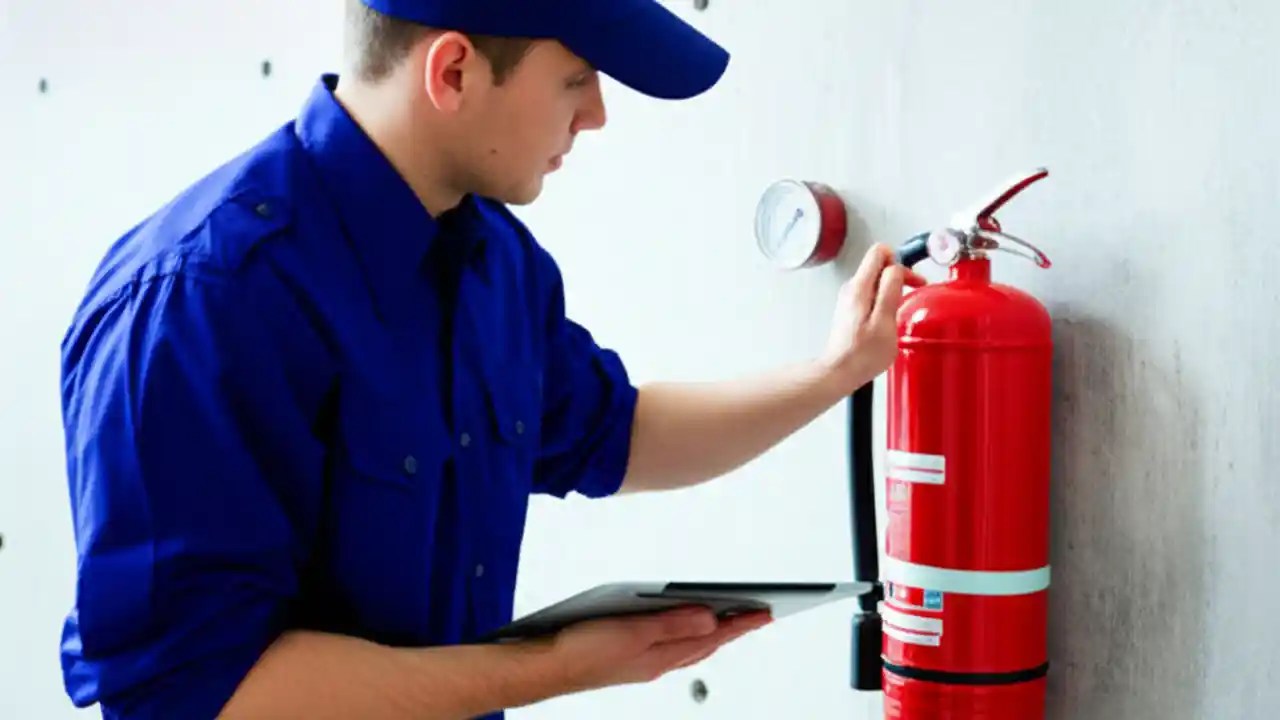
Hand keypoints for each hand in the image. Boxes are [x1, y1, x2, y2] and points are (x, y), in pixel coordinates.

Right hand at [549, 606, 772, 692]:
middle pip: (706, 644)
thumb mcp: (635, 631)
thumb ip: (674, 624)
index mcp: (663, 656)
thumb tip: (712, 619)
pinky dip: (686, 635)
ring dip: (712, 632)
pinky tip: (683, 629)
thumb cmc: (584, 650)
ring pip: (689, 646)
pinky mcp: (628, 656)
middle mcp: (657, 661)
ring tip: (730, 620)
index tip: (765, 613)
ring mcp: (644, 661)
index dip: (741, 623)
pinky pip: (670, 646)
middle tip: (757, 615)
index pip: (713, 637)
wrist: (547, 666)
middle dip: (733, 628)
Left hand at [820, 243, 925, 392]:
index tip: (914, 282)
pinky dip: (884, 300)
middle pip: (878, 264)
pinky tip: (888, 319)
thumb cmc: (862, 354)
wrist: (839, 372)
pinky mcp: (851, 309)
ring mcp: (850, 298)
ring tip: (898, 310)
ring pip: (875, 280)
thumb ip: (890, 290)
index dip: (902, 263)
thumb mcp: (884, 321)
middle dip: (899, 275)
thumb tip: (897, 268)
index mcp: (859, 287)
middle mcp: (851, 288)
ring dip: (892, 290)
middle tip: (910, 293)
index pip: (880, 252)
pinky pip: (871, 294)